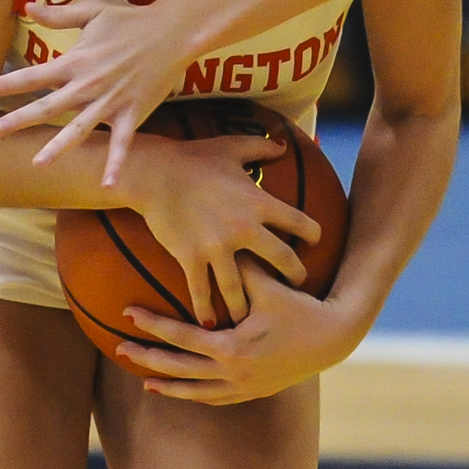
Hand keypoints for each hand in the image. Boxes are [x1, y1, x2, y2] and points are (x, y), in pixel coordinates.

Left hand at [0, 0, 190, 183]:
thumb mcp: (92, 11)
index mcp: (75, 61)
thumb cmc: (131, 20)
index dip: (7, 82)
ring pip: (78, 130)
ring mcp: (109, 102)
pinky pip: (121, 143)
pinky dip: (115, 164)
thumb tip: (28, 6)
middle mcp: (87, 85)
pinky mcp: (131, 113)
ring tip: (37, 164)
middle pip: (48, 106)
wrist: (172, 32)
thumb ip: (58, 13)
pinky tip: (106, 185)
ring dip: (58, 148)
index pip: (33, 75)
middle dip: (19, 119)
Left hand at [117, 259, 357, 403]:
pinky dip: (195, 396)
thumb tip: (215, 244)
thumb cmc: (300, 308)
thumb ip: (240, 269)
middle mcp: (233, 372)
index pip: (182, 336)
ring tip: (144, 381)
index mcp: (232, 347)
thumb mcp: (269, 286)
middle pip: (180, 368)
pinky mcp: (253, 391)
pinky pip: (216, 398)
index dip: (153, 325)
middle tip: (119, 348)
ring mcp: (243, 386)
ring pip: (195, 390)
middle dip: (148, 358)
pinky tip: (181, 391)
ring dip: (168, 386)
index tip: (129, 314)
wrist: (333, 339)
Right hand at [124, 132, 318, 325]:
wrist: (154, 173)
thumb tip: (283, 145)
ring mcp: (217, 247)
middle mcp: (244, 228)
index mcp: (259, 202)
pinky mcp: (191, 258)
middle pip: (282, 260)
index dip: (312, 234)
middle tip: (297, 284)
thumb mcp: (232, 146)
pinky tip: (209, 324)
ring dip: (247, 307)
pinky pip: (201, 292)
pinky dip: (205, 311)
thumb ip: (261, 146)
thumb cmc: (194, 157)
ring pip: (241, 288)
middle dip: (295, 275)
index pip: (300, 223)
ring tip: (251, 319)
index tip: (314, 242)